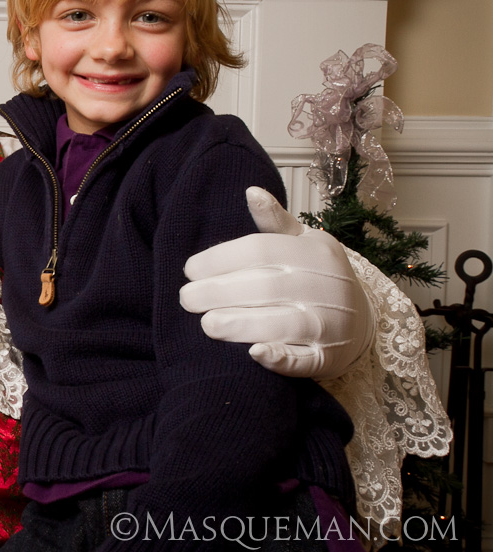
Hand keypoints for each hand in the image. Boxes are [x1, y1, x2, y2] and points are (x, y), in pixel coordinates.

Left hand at [180, 187, 373, 380]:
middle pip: (266, 286)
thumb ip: (274, 221)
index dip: (221, 259)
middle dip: (220, 293)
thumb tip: (251, 191)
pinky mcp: (328, 357)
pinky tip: (254, 353)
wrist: (364, 319)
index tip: (190, 269)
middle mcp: (326, 285)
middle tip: (186, 299)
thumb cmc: (318, 275)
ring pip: (283, 323)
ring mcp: (330, 323)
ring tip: (207, 324)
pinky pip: (304, 359)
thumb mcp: (303, 242)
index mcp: (314, 252)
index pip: (261, 250)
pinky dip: (281, 357)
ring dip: (242, 324)